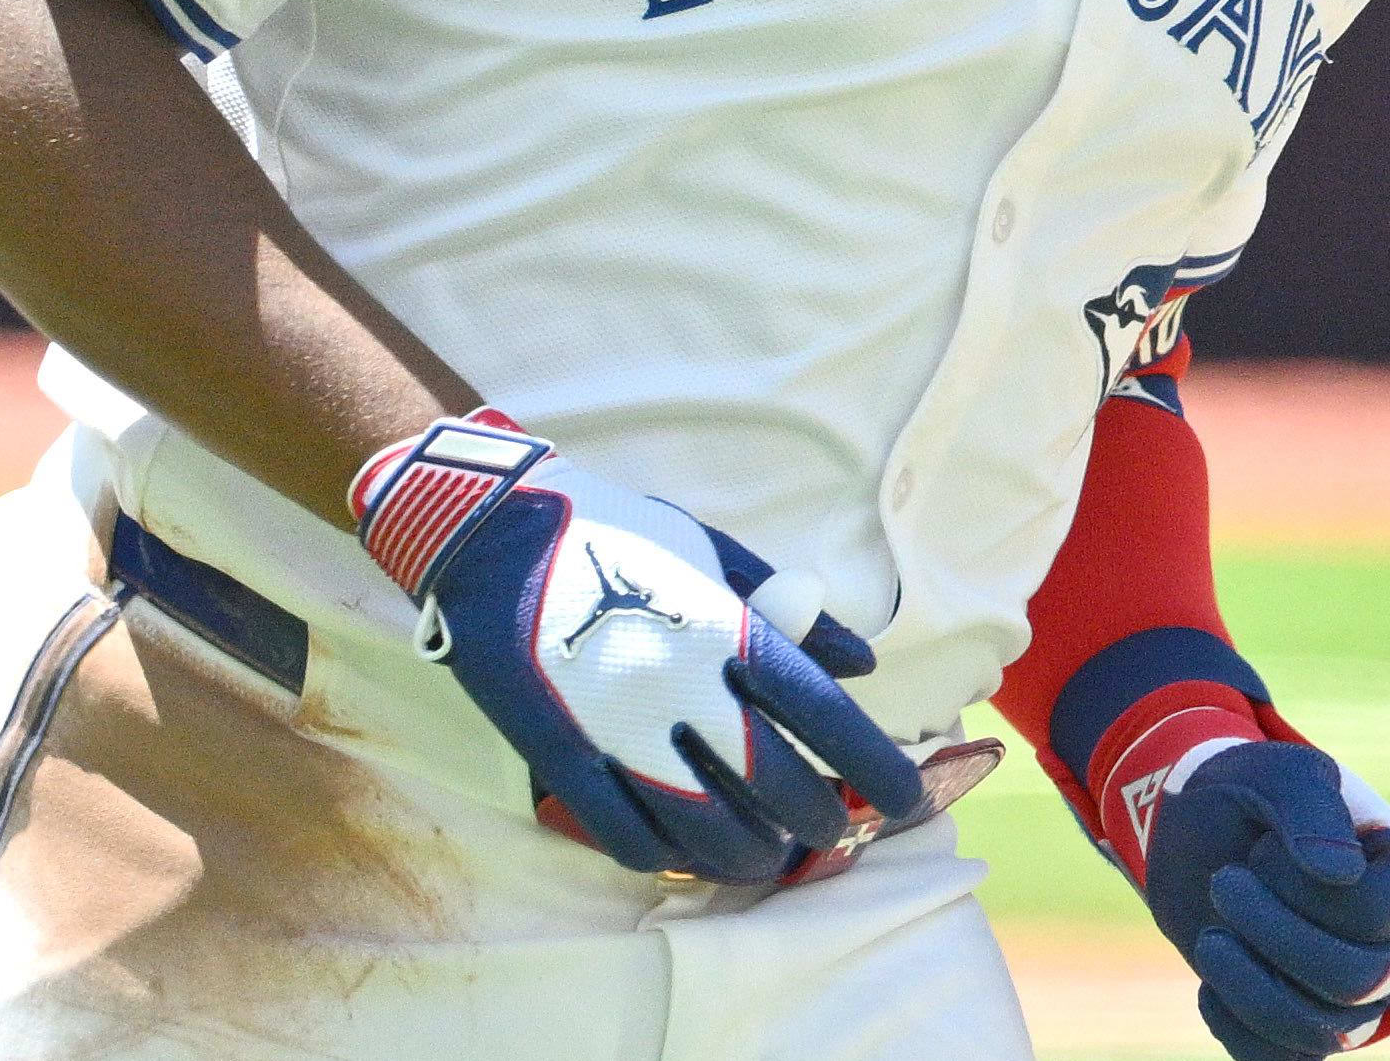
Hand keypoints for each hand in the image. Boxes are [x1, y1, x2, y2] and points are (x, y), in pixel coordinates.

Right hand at [351, 415, 924, 882]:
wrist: (486, 532)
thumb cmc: (612, 532)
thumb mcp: (710, 550)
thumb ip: (788, 610)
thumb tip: (861, 663)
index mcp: (722, 628)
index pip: (819, 713)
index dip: (870, 763)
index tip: (903, 795)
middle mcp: (678, 686)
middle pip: (771, 779)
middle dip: (817, 816)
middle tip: (834, 830)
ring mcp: (615, 730)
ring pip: (702, 824)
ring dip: (749, 852)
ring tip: (769, 856)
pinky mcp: (560, 758)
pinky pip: (623, 832)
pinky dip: (668, 854)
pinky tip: (689, 854)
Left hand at [1134, 737, 1389, 1059]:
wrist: (1200, 825)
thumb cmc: (1253, 792)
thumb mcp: (1281, 774)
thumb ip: (1311, 810)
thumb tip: (1340, 873)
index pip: (1380, 913)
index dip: (1307, 890)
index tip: (1265, 848)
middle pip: (1359, 980)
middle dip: (1275, 935)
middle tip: (1225, 882)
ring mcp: (1351, 993)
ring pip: (1326, 1032)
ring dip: (1253, 986)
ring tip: (1211, 936)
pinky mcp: (1302, 1023)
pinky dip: (1241, 1031)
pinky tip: (1208, 986)